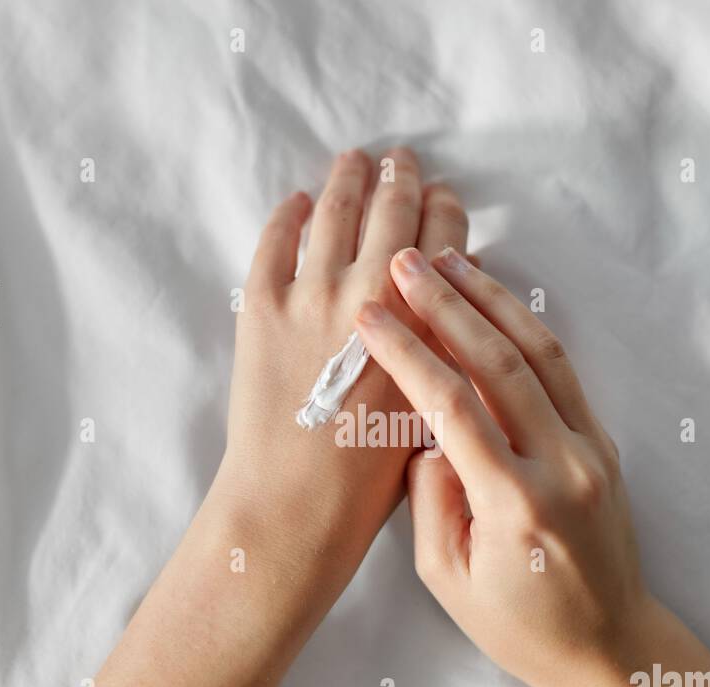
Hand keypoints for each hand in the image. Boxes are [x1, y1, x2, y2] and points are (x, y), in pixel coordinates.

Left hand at [216, 148, 471, 564]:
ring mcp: (309, 293)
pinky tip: (298, 203)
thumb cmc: (373, 475)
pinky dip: (288, 215)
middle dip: (400, 178)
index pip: (442, 237)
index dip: (444, 208)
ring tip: (354, 160)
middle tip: (401, 160)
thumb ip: (446, 346)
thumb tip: (450, 299)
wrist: (295, 504)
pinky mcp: (260, 306)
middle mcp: (369, 290)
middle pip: (391, 210)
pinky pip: (274, 242)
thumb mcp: (433, 407)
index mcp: (423, 318)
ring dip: (348, 180)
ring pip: (334, 213)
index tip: (442, 193)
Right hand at [352, 246, 652, 686]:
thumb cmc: (519, 626)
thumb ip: (430, 502)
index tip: (369, 317)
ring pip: (541, 353)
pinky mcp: (604, 444)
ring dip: (492, 300)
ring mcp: (593, 450)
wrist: (610, 647)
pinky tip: (494, 300)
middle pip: (501, 362)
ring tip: (448, 261)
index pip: (453, 406)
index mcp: (517, 505)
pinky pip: (563, 372)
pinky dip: (526, 328)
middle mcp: (563, 466)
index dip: (408, 353)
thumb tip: (427, 434)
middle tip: (404, 262)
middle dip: (448, 304)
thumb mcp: (449, 580)